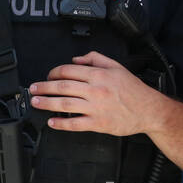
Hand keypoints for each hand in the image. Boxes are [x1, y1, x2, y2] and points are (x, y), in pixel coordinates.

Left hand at [28, 51, 161, 135]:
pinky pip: (75, 124)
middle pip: (62, 87)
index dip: (53, 72)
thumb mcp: (116, 66)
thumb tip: (76, 60)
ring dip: (47, 103)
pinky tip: (52, 121)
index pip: (68, 71)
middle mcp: (95, 90)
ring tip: (36, 102)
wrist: (149, 110)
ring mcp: (96, 108)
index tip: (47, 75)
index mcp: (98, 75)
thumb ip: (95, 59)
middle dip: (44, 87)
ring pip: (65, 104)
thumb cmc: (133, 89)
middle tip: (33, 89)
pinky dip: (61, 123)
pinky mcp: (98, 123)